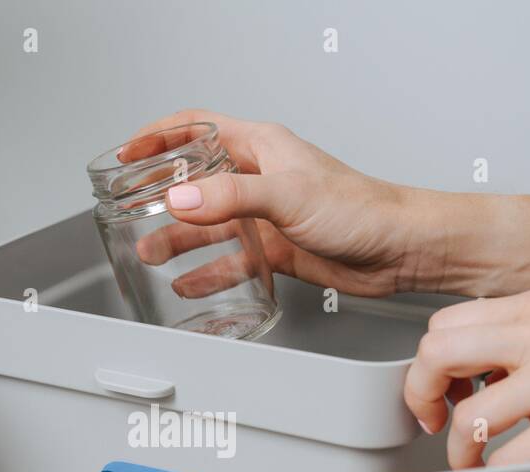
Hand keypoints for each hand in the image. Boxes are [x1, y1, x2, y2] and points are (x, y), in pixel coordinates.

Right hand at [127, 109, 432, 297]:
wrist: (401, 249)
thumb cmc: (362, 208)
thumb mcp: (287, 194)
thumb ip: (230, 198)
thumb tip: (180, 199)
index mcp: (261, 146)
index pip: (195, 127)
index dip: (157, 136)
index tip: (127, 154)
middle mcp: (261, 177)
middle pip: (195, 179)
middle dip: (160, 195)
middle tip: (129, 210)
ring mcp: (268, 214)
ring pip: (210, 224)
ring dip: (178, 239)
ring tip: (150, 253)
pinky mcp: (279, 249)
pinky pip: (233, 259)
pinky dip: (210, 272)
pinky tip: (191, 285)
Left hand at [403, 287, 529, 467]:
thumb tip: (481, 359)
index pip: (449, 323)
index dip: (431, 360)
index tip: (439, 386)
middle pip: (438, 355)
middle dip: (420, 394)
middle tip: (430, 420)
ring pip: (466, 420)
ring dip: (458, 451)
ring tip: (472, 461)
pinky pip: (506, 462)